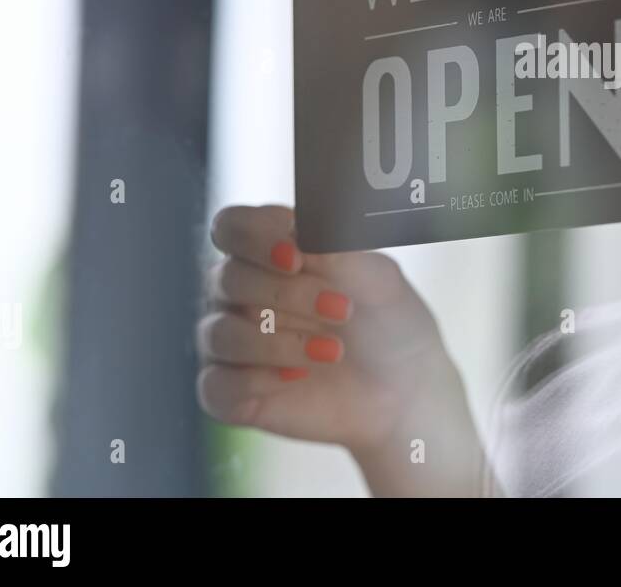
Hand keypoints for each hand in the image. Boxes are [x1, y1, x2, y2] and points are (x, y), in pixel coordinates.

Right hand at [196, 205, 487, 493]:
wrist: (404, 389)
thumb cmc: (387, 322)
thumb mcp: (377, 280)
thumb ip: (337, 250)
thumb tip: (301, 231)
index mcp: (270, 250)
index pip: (232, 226)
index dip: (254, 237)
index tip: (297, 256)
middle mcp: (240, 293)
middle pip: (227, 278)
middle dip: (286, 294)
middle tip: (342, 309)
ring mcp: (231, 343)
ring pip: (220, 333)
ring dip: (276, 342)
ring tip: (334, 350)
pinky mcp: (229, 393)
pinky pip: (216, 385)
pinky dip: (256, 381)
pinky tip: (297, 378)